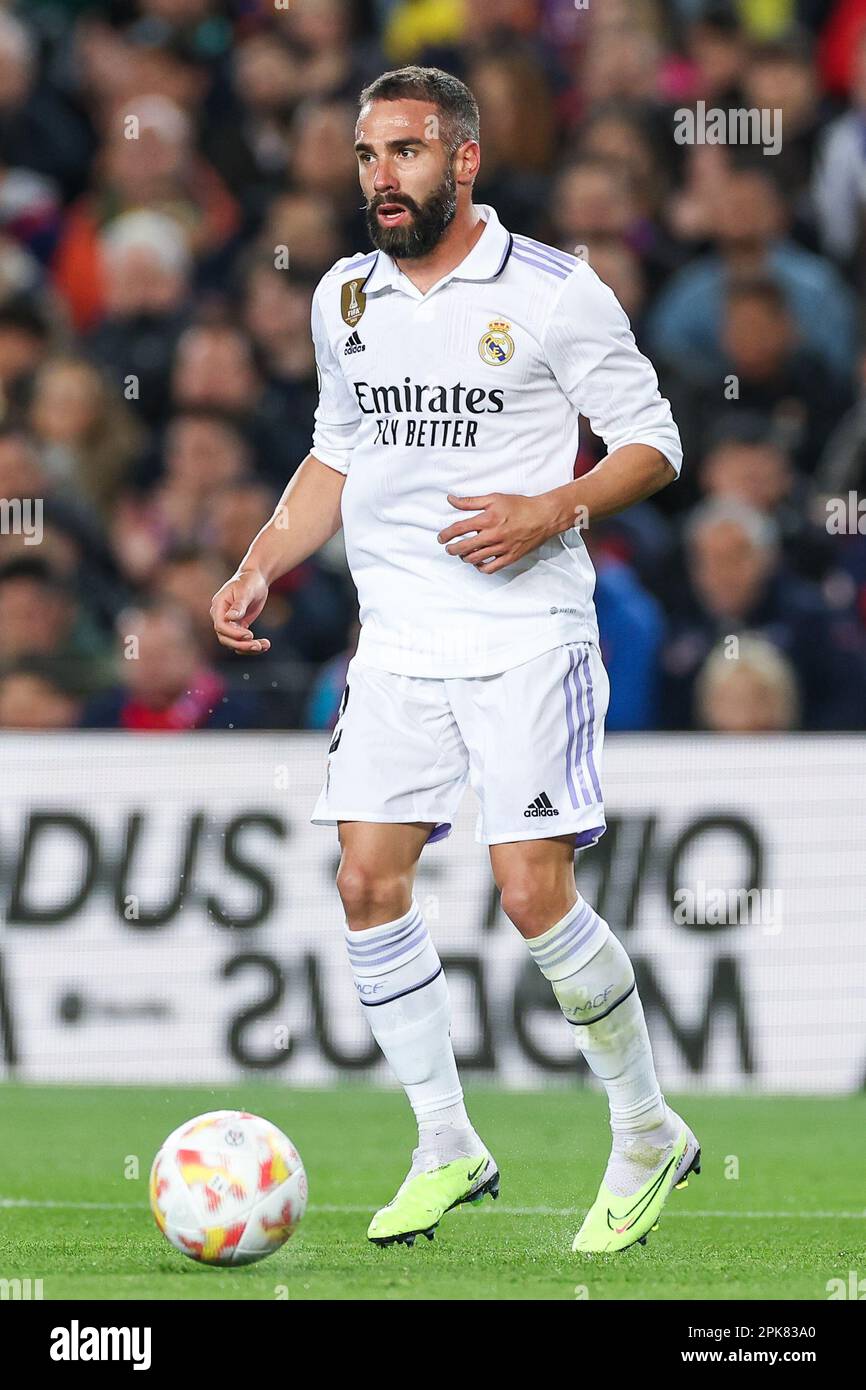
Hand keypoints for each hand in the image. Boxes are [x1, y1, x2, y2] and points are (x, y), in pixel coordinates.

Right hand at [210, 569, 271, 653]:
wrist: (255, 579)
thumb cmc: (249, 581)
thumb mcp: (245, 591)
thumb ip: (238, 605)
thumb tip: (230, 618)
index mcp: (218, 606)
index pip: (220, 626)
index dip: (233, 633)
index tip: (249, 635)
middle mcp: (221, 617)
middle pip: (225, 638)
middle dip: (241, 644)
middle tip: (258, 646)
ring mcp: (229, 624)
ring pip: (234, 643)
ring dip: (248, 648)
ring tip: (265, 646)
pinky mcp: (239, 628)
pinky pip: (242, 641)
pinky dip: (252, 646)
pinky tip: (265, 646)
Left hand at [437, 492, 558, 573]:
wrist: (543, 516)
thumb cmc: (520, 506)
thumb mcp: (494, 498)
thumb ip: (470, 501)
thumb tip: (451, 500)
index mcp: (488, 519)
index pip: (459, 529)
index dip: (446, 534)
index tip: (441, 537)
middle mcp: (493, 535)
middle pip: (463, 547)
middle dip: (452, 549)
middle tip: (449, 548)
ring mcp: (501, 548)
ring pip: (475, 559)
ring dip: (464, 557)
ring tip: (463, 553)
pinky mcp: (510, 557)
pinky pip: (490, 568)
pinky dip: (480, 567)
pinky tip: (478, 562)